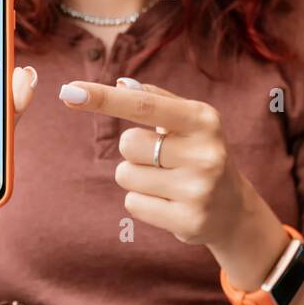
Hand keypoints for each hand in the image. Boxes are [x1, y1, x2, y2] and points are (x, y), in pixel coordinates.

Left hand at [57, 77, 266, 250]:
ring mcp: (198, 189)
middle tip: (161, 159)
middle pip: (127, 144)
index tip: (70, 91)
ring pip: (126, 175)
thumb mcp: (188, 121)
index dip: (104, 98)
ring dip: (136, 178)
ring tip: (166, 182)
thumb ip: (154, 99)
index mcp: (203, 119)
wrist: (233, 209)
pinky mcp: (188, 221)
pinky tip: (168, 203)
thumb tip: (120, 83)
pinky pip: (132, 204)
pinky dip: (141, 202)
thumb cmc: (198, 153)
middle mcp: (204, 153)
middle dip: (134, 151)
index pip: (144, 105)